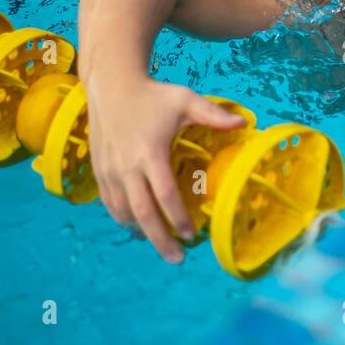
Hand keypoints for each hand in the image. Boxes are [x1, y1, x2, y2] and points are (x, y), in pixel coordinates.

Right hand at [84, 73, 244, 263]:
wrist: (111, 85)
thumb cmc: (153, 95)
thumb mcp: (185, 100)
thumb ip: (214, 115)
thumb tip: (244, 124)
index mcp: (150, 153)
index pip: (165, 196)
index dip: (179, 219)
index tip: (193, 235)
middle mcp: (127, 167)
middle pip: (143, 214)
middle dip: (161, 240)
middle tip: (178, 259)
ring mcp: (110, 171)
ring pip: (124, 213)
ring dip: (142, 232)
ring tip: (161, 245)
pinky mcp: (99, 172)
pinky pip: (110, 204)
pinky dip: (124, 219)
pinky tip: (138, 226)